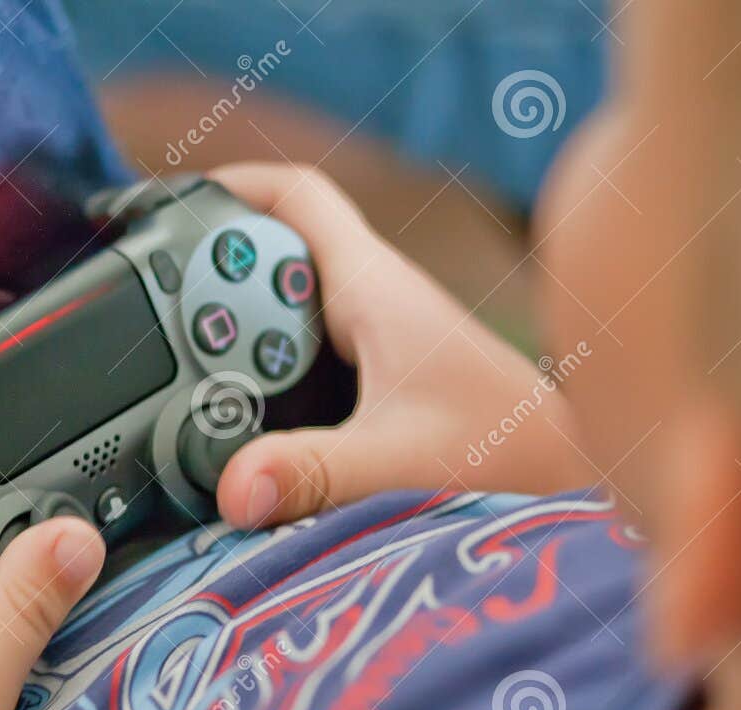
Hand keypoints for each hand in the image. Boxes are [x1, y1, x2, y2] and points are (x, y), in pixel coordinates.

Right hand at [207, 162, 593, 527]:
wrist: (572, 490)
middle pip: (274, 262)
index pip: (300, 199)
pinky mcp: (382, 392)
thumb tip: (236, 489)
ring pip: (286, 320)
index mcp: (379, 294)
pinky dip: (264, 387)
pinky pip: (303, 367)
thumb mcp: (402, 465)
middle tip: (168, 334)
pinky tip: (242, 434)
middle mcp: (376, 310)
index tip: (172, 208)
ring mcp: (379, 351)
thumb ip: (317, 474)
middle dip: (215, 287)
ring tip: (192, 388)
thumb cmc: (514, 460)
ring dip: (239, 345)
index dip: (231, 188)